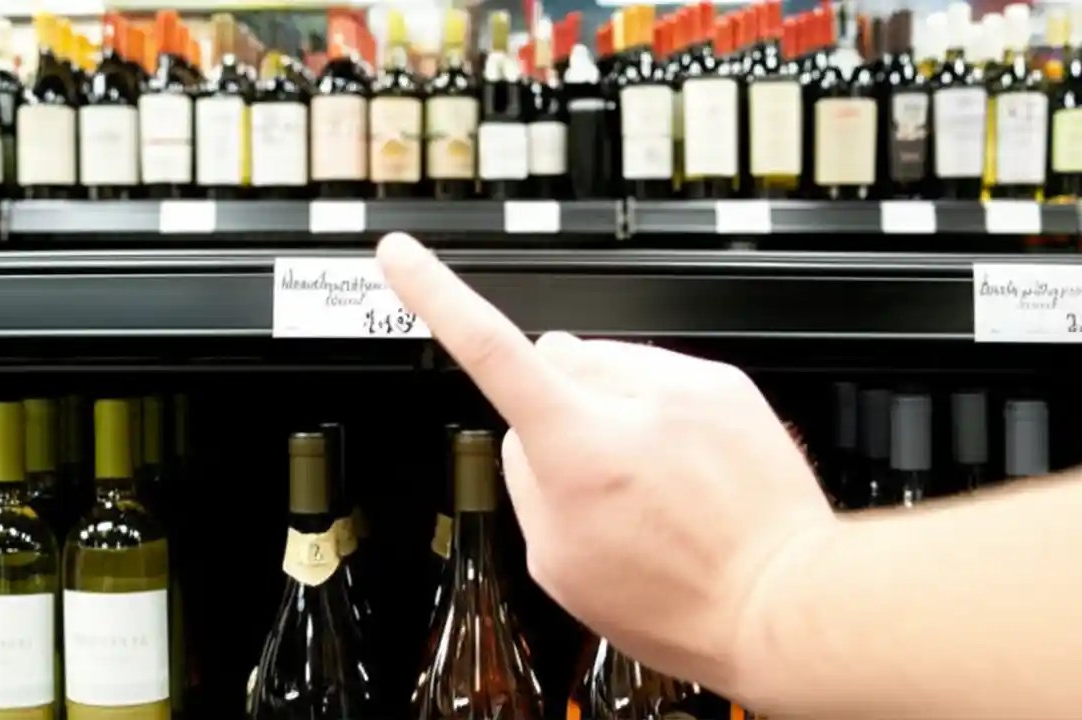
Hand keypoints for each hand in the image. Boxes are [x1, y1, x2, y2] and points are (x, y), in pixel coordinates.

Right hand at [376, 233, 835, 695]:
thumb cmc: (678, 599)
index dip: (434, 294)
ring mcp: (684, 386)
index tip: (401, 256)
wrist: (783, 599)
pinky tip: (683, 467)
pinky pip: (664, 376)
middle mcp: (631, 400)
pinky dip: (659, 412)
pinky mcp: (726, 385)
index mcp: (576, 448)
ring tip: (649, 478)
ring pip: (611, 367)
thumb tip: (522, 437)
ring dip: (611, 406)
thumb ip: (524, 483)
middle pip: (556, 361)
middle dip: (555, 401)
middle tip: (590, 473)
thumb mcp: (561, 564)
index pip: (487, 350)